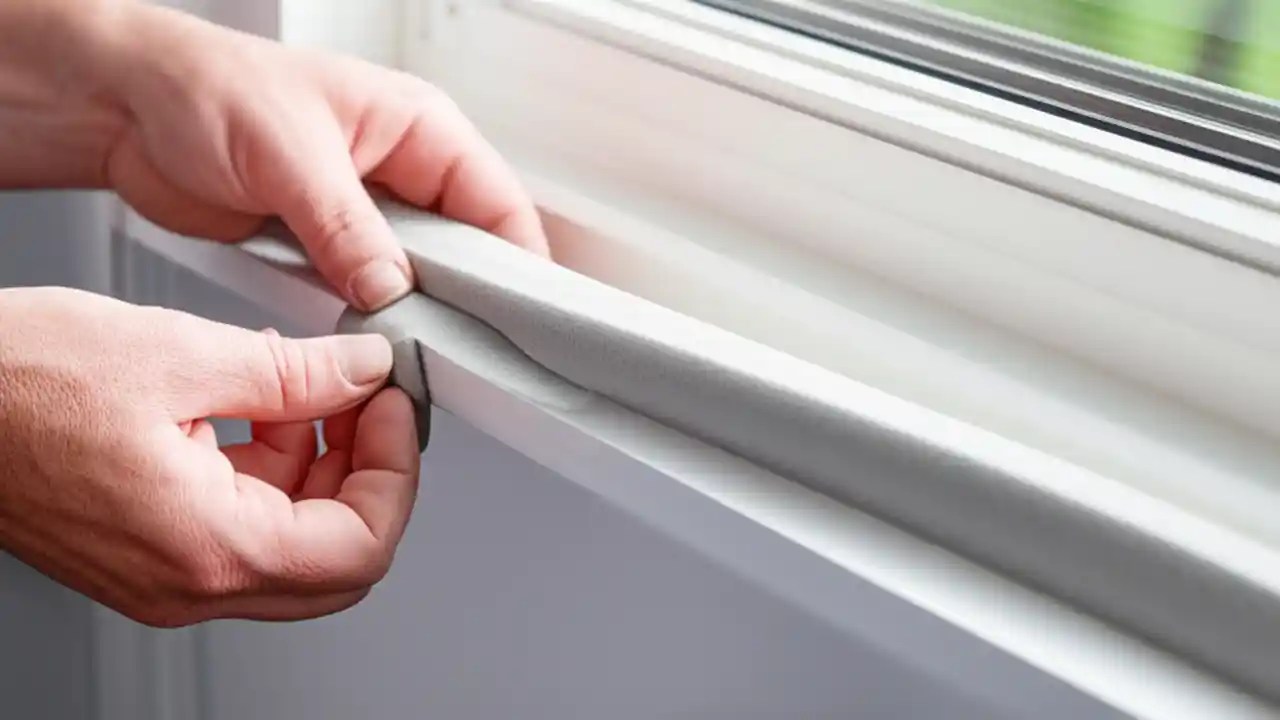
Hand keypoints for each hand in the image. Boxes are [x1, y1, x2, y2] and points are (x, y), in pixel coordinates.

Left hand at [0, 0, 547, 309]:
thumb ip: (349, 229)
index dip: (517, 262)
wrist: (126, 111)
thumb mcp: (290, 157)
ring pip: (422, 276)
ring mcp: (368, 212)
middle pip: (469, 248)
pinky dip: (374, 319)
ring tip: (417, 350)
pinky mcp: (331, 245)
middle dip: (466, 299)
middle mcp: (403, 170)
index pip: (497, 202)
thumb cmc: (205, 89)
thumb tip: (395, 289)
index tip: (521, 318)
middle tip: (460, 346)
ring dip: (417, 313)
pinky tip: (372, 342)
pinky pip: (372, 291)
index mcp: (419, 126)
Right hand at [0, 287, 419, 625]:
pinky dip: (267, 467)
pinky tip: (256, 402)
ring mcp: (164, 573)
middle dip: (364, 472)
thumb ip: (294, 374)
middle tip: (364, 400)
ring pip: (290, 540)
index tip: (393, 407)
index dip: (396, 473)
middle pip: (335, 557)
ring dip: (316, 463)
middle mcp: (187, 581)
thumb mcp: (178, 354)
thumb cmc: (12, 381)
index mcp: (206, 546)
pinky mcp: (146, 549)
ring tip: (300, 384)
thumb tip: (364, 374)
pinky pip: (239, 524)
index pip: (361, 548)